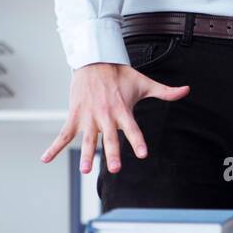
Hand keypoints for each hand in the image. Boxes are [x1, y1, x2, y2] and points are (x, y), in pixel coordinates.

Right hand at [41, 62, 190, 172]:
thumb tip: (187, 90)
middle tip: (115, 169)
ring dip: (85, 155)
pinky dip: (53, 147)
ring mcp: (88, 117)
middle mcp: (106, 116)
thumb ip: (165, 91)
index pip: (133, 129)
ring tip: (85, 171)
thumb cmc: (121, 75)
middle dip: (112, 153)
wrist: (95, 61)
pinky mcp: (74, 115)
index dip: (138, 141)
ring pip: (87, 139)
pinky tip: (45, 159)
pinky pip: (63, 134)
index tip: (142, 154)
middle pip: (110, 138)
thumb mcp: (144, 83)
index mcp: (123, 110)